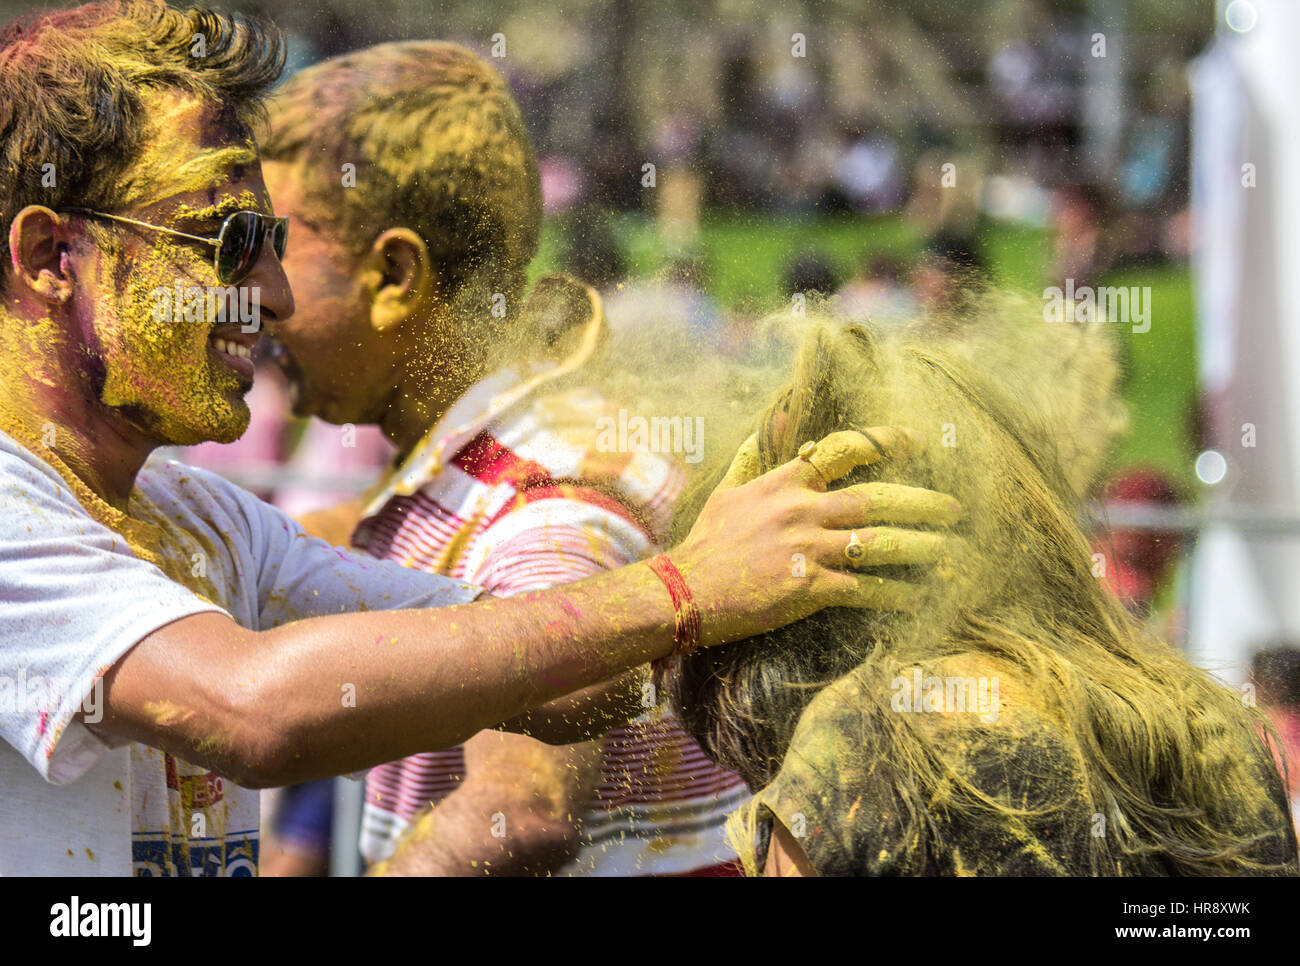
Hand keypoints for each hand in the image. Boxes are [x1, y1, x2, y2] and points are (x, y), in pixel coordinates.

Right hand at [668, 427, 961, 646]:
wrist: (684, 592)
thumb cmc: (706, 543)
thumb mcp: (729, 489)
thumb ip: (755, 454)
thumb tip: (774, 416)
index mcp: (785, 482)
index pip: (844, 450)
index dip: (887, 443)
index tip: (918, 444)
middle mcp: (802, 510)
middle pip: (878, 498)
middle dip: (924, 503)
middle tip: (955, 509)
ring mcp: (808, 549)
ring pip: (882, 542)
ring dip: (923, 548)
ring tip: (952, 552)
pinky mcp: (809, 589)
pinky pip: (867, 588)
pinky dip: (898, 594)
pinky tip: (921, 598)